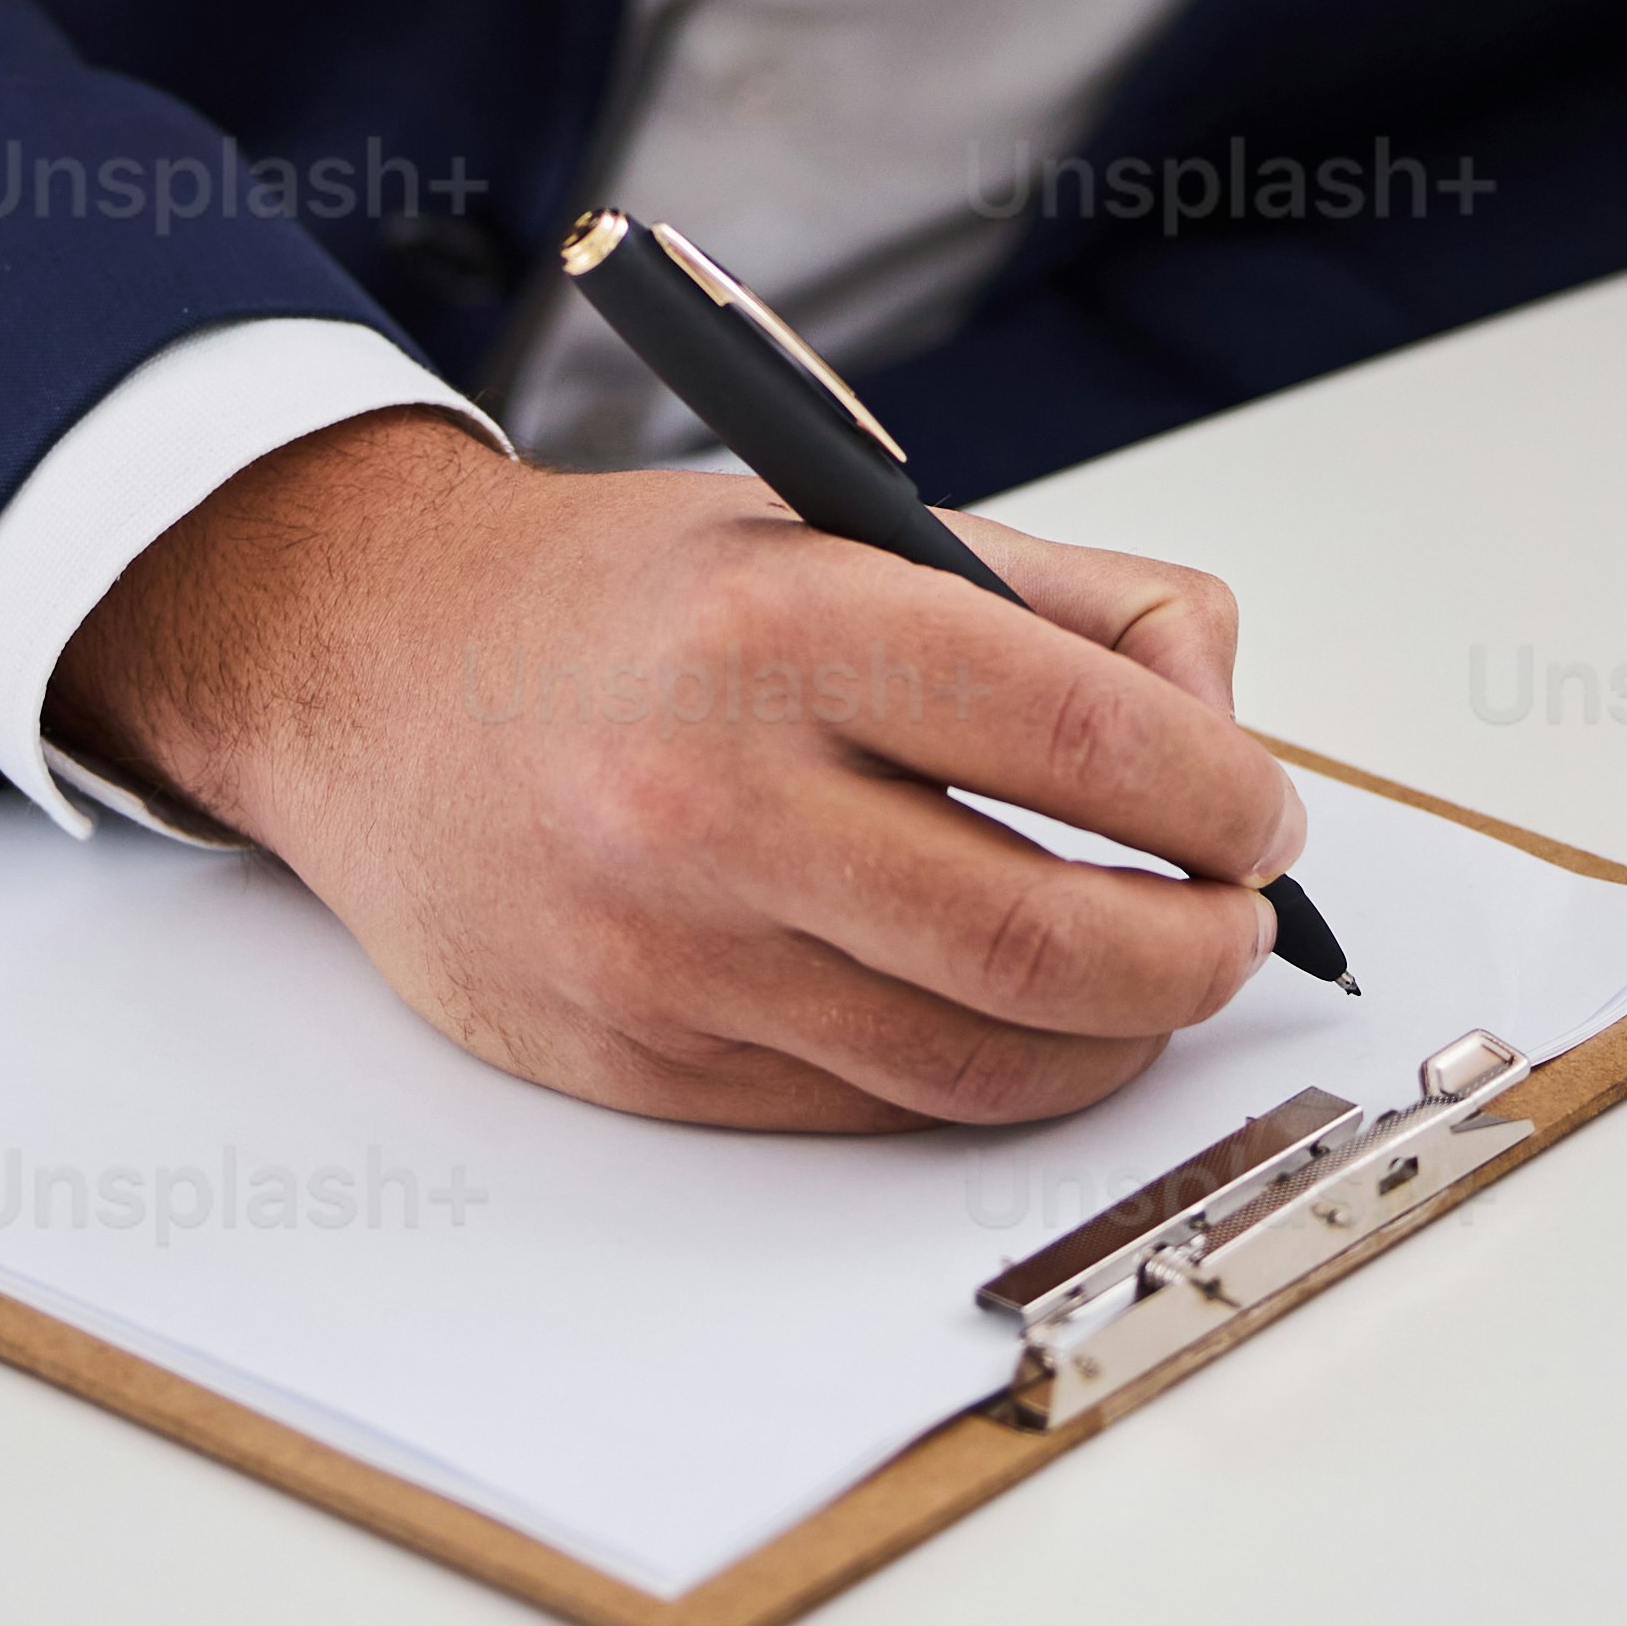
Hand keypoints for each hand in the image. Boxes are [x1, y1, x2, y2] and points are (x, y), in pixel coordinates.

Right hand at [49, 406, 1311, 1135]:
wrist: (367, 676)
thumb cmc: (623, 601)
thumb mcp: (835, 518)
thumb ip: (1054, 599)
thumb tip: (1219, 711)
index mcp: (783, 624)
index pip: (1081, 731)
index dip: (1219, 792)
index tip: (1259, 813)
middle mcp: (715, 796)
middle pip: (1048, 937)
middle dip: (1197, 949)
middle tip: (1234, 922)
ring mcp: (671, 950)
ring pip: (976, 1057)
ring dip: (1114, 1038)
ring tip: (1146, 977)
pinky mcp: (640, 1061)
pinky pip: (872, 1107)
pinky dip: (981, 1073)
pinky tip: (1011, 1016)